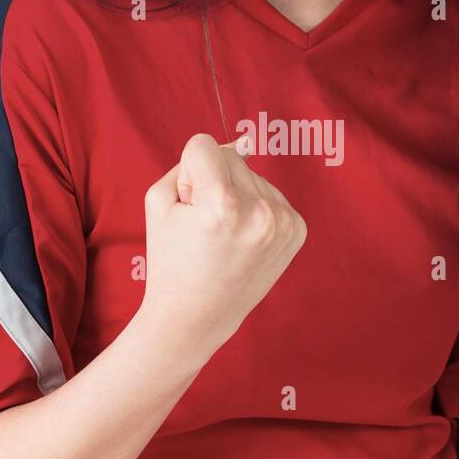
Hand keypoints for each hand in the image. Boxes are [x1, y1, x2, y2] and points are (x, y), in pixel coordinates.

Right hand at [138, 132, 307, 356]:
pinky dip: (256, 209)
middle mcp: (258, 212)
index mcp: (221, 205)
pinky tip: (243, 240)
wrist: (197, 317)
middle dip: (214, 183)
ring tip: (225, 237)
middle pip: (232, 158)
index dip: (188, 171)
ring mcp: (282, 223)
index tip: (188, 207)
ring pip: (253, 176)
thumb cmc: (171, 259)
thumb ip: (194, 159)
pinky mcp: (297, 231)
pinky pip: (271, 195)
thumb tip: (247, 142)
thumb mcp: (161, 202)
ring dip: (237, 196)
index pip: (204, 145)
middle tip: (205, 228)